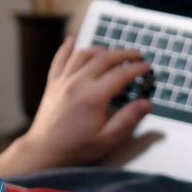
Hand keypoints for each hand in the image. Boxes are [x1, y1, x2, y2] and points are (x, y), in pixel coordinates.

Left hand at [9, 38, 152, 170]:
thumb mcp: (107, 139)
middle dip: (124, 55)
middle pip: (104, 59)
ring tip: (113, 53)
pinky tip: (72, 40)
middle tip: (137, 56)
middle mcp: (77, 83)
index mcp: (93, 96)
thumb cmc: (75, 148)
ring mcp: (63, 81)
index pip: (121, 74)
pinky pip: (60, 60)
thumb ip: (128, 120)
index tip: (147, 68)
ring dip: (101, 50)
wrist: (44, 152)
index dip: (137, 69)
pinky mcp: (53, 84)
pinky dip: (67, 48)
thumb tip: (146, 104)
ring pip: (83, 54)